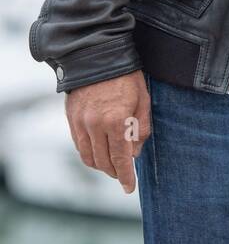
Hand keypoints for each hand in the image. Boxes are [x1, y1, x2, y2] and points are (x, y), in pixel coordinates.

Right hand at [65, 70, 150, 193]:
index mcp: (116, 121)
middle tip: (124, 174)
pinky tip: (99, 151)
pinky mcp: (70, 118)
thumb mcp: (143, 101)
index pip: (120, 159)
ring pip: (88, 157)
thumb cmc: (126, 77)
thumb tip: (134, 154)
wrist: (98, 55)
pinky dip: (89, 153)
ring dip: (101, 166)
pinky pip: (79, 145)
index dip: (126, 176)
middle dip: (115, 172)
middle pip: (103, 162)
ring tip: (112, 165)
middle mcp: (94, 125)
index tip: (129, 188)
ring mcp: (79, 122)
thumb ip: (140, 129)